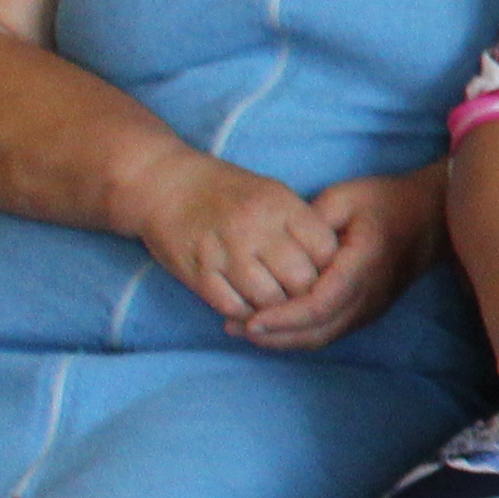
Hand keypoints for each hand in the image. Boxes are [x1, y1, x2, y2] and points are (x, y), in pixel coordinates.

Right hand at [137, 151, 344, 327]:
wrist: (164, 183)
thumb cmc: (228, 191)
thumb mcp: (273, 193)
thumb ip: (302, 224)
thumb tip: (334, 264)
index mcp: (279, 205)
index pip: (326, 250)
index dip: (330, 267)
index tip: (322, 271)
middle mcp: (253, 227)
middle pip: (301, 280)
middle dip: (306, 293)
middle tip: (301, 294)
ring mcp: (223, 251)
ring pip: (269, 301)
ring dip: (277, 309)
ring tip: (276, 303)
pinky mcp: (196, 271)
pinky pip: (232, 307)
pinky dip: (246, 314)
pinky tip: (249, 306)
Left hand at [226, 167, 449, 353]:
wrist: (432, 217)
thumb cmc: (387, 201)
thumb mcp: (346, 196)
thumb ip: (310, 220)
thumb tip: (276, 245)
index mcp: (365, 265)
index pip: (321, 304)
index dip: (284, 317)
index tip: (249, 320)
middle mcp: (370, 295)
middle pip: (319, 331)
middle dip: (274, 336)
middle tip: (232, 328)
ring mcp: (371, 307)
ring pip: (323, 337)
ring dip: (282, 340)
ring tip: (242, 330)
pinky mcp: (366, 312)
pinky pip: (329, 332)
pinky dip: (297, 335)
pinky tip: (270, 326)